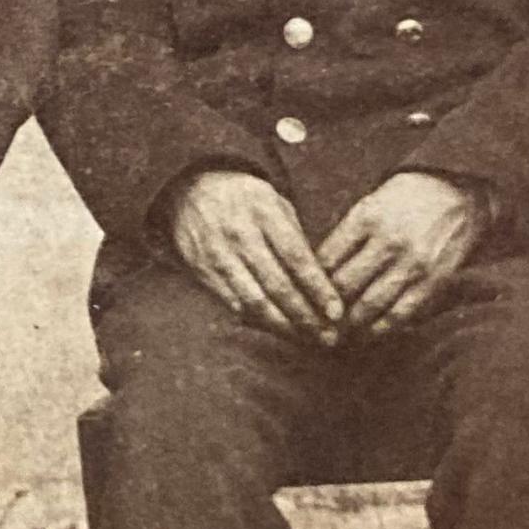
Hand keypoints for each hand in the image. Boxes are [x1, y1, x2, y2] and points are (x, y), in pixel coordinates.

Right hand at [168, 168, 345, 345]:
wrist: (190, 189)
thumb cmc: (246, 199)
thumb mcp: (275, 203)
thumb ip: (296, 238)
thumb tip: (321, 282)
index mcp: (264, 212)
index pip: (296, 257)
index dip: (318, 288)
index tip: (337, 312)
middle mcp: (239, 235)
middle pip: (277, 285)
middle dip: (306, 316)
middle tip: (329, 337)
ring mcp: (218, 256)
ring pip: (254, 302)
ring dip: (284, 327)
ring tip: (307, 339)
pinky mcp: (203, 273)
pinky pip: (234, 305)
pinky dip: (258, 322)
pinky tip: (278, 330)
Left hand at [317, 171, 488, 335]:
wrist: (459, 191)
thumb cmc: (408, 197)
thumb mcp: (371, 202)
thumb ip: (347, 234)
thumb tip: (318, 269)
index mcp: (367, 217)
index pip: (326, 259)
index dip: (310, 282)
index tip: (304, 295)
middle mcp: (389, 241)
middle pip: (344, 286)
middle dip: (325, 307)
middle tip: (315, 320)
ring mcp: (412, 263)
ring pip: (369, 305)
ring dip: (349, 323)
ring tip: (337, 332)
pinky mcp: (433, 281)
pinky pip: (400, 314)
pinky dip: (380, 328)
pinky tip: (368, 334)